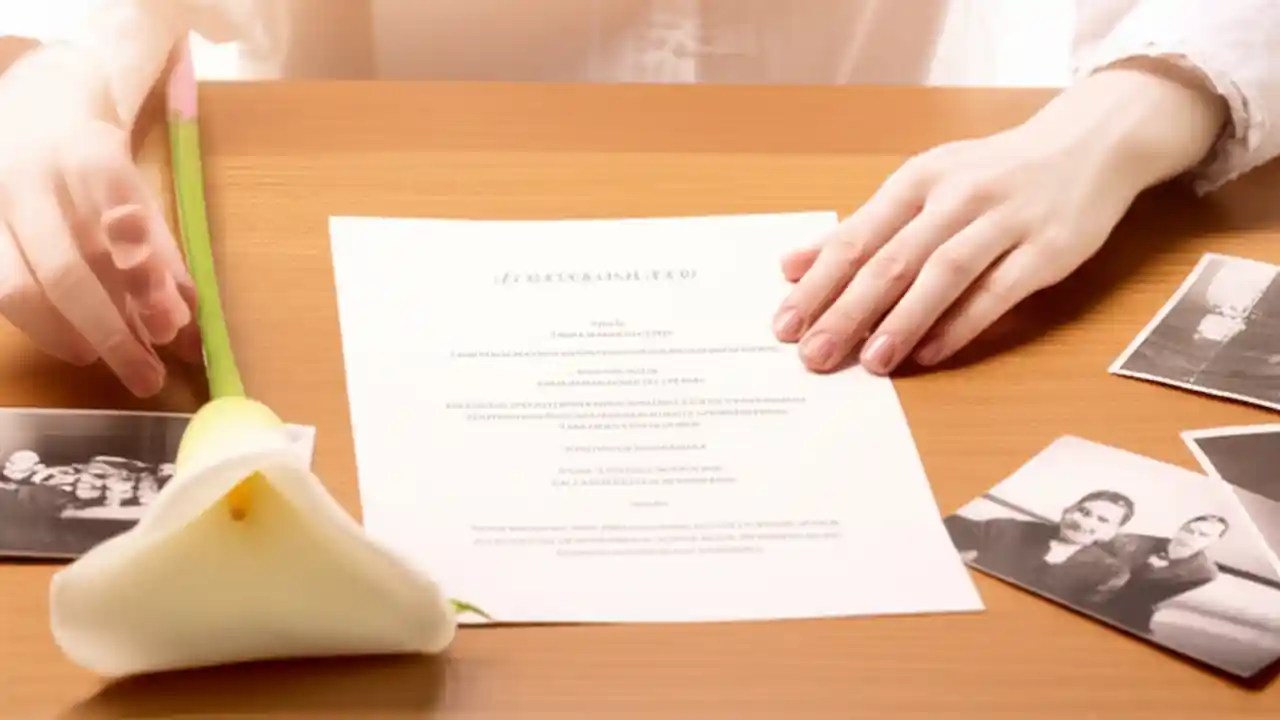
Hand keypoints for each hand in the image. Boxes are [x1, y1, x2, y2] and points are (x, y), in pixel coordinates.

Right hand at [0, 44, 197, 395]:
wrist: (32, 107)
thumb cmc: (97, 162)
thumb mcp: (141, 194)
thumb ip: (164, 260)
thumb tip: (189, 334)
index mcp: (89, 159)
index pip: (119, 225)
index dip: (144, 282)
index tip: (170, 328)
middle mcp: (29, 180)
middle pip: (64, 272)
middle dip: (110, 333)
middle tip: (147, 378)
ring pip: (18, 288)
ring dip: (67, 337)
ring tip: (104, 360)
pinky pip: (1, 291)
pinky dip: (40, 326)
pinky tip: (71, 343)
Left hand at [772, 65, 1228, 374]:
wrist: (1088, 144)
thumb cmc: (992, 174)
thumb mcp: (922, 187)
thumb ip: (861, 228)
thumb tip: (794, 266)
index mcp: (918, 179)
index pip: (856, 237)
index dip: (818, 284)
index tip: (785, 324)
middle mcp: (958, 196)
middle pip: (892, 260)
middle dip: (848, 311)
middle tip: (815, 354)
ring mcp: (1006, 220)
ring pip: (943, 274)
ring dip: (903, 321)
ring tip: (870, 362)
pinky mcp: (1047, 248)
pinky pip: (998, 292)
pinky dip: (961, 324)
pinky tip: (930, 354)